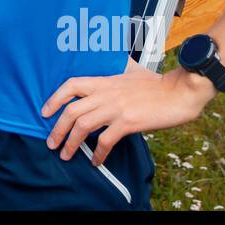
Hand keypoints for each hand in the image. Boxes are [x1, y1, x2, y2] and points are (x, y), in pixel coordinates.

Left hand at [40, 63, 215, 165]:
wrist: (179, 92)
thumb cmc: (157, 83)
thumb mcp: (132, 70)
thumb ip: (117, 69)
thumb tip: (114, 64)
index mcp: (105, 81)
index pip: (71, 85)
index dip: (54, 98)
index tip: (45, 112)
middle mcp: (106, 94)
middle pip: (71, 110)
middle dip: (57, 129)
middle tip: (51, 143)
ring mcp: (116, 108)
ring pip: (83, 125)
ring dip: (71, 143)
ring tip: (66, 155)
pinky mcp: (129, 122)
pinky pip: (106, 141)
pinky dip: (99, 153)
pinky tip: (96, 161)